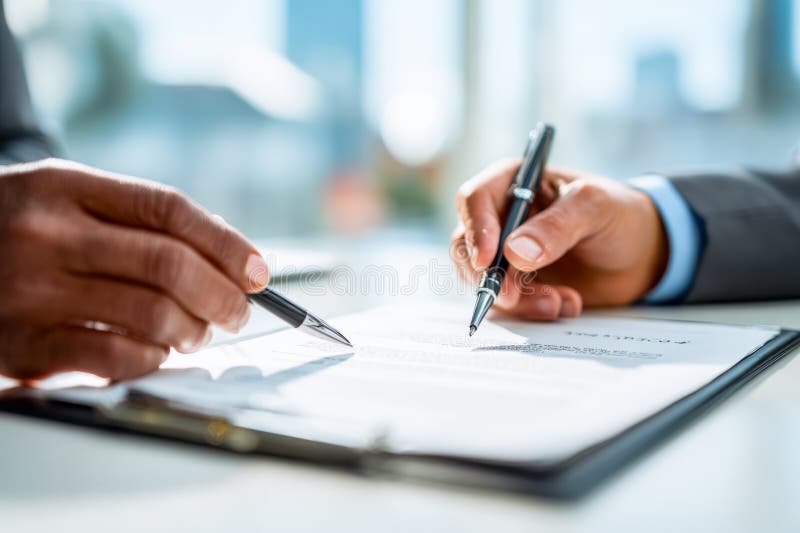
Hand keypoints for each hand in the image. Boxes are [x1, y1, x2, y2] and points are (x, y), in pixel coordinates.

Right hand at [0, 159, 269, 379]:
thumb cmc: (16, 228)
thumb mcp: (64, 199)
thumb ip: (136, 218)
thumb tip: (229, 253)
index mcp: (65, 187)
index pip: (169, 209)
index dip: (227, 243)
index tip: (258, 270)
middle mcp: (48, 235)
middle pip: (170, 264)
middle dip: (223, 294)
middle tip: (238, 311)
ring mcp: (32, 291)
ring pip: (153, 313)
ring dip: (195, 329)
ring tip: (197, 331)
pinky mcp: (23, 345)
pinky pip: (117, 357)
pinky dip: (155, 357)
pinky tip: (158, 350)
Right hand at [452, 159, 667, 319]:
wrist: (641, 254)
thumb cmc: (619, 215)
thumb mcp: (596, 208)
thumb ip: (558, 226)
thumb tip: (514, 253)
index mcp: (514, 182)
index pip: (474, 200)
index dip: (475, 229)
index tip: (488, 261)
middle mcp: (501, 217)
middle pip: (467, 246)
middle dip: (492, 277)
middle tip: (515, 297)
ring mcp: (506, 254)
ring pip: (484, 281)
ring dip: (517, 300)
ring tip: (561, 302)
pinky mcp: (517, 284)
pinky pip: (507, 304)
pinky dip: (532, 310)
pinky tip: (567, 304)